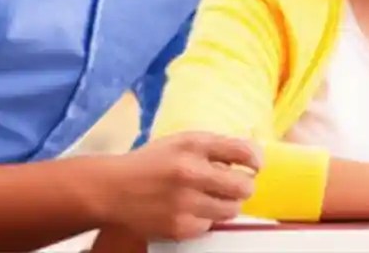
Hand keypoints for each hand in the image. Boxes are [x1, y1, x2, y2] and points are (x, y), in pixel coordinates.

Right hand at [93, 132, 260, 241]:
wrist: (112, 189)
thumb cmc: (152, 163)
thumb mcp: (182, 141)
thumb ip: (216, 146)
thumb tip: (252, 155)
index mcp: (194, 146)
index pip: (243, 152)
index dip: (256, 160)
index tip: (255, 166)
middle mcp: (191, 173)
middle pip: (244, 186)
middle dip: (244, 186)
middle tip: (236, 185)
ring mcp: (185, 203)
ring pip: (232, 210)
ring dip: (228, 204)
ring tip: (212, 197)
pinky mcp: (178, 227)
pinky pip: (210, 225)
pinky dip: (206, 218)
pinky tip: (191, 209)